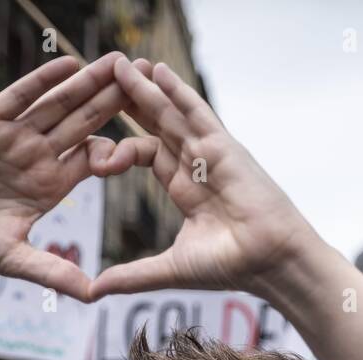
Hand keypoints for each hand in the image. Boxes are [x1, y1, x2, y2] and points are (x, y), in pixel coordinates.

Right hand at [0, 53, 152, 299]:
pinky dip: (41, 81)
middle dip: (114, 102)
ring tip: (116, 63)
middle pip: (83, 123)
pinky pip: (19, 97)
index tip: (154, 139)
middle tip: (147, 80)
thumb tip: (93, 297)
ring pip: (56, 104)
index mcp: (51, 185)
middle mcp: (37, 156)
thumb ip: (53, 273)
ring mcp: (13, 137)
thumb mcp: (14, 260)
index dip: (123, 147)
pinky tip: (68, 65)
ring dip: (86, 84)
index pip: (95, 158)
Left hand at [89, 59, 317, 298]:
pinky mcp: (224, 147)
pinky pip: (196, 112)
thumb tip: (93, 292)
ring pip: (172, 114)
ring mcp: (210, 153)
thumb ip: (131, 276)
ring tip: (122, 64)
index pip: (146, 154)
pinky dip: (177, 92)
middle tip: (103, 77)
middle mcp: (196, 166)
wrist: (269, 261)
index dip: (119, 147)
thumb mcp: (170, 269)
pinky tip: (156, 72)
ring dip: (147, 89)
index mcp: (185, 189)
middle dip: (131, 102)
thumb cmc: (231, 266)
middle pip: (157, 125)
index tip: (93, 151)